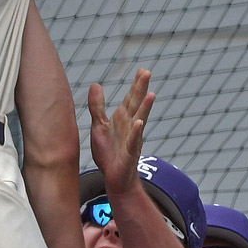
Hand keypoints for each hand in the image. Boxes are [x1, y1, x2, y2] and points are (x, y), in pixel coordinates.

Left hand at [86, 70, 153, 194]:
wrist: (114, 178)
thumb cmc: (108, 152)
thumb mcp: (99, 126)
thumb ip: (97, 106)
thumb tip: (96, 84)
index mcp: (123, 119)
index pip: (131, 99)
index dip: (136, 85)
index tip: (142, 70)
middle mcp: (130, 126)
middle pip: (137, 105)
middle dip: (141, 89)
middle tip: (147, 72)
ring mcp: (132, 139)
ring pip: (140, 120)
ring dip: (145, 108)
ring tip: (151, 94)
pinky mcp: (129, 153)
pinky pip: (133, 141)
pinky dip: (136, 132)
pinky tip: (139, 123)